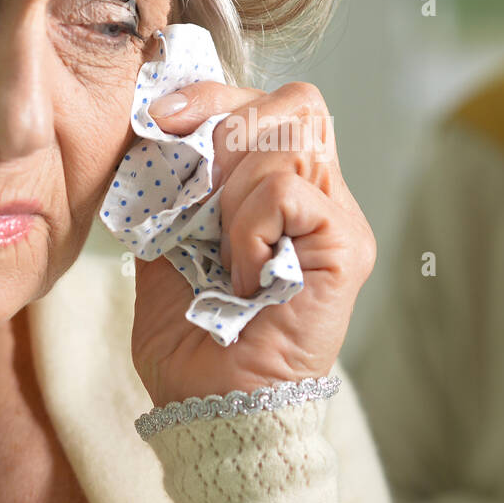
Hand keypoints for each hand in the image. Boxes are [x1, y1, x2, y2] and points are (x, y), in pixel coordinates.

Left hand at [127, 81, 374, 405]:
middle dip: (227, 130)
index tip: (161, 121)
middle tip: (198, 199)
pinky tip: (243, 275)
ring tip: (224, 255)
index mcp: (283, 190)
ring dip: (231, 193)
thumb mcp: (166, 240)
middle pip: (295, 102)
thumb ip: (175, 182)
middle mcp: (322, 197)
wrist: (209, 405)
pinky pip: (288, 190)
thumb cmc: (191, 338)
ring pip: (289, 136)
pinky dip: (248, 226)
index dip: (214, 96)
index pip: (271, 101)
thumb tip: (159, 120)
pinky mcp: (344, 247)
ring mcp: (338, 220)